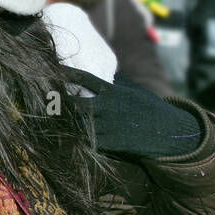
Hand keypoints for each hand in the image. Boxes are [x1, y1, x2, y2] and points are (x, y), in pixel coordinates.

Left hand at [61, 67, 202, 158]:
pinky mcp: (109, 144)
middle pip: (73, 102)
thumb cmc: (150, 108)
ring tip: (47, 116)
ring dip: (62, 120)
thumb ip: (115, 81)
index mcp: (113, 91)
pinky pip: (85, 140)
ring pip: (76, 123)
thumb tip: (99, 71)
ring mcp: (108, 127)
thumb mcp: (133, 89)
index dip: (64, 73)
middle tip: (43, 97)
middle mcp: (108, 108)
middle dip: (58, 101)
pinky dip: (73, 136)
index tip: (50, 69)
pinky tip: (63, 133)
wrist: (170, 133)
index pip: (82, 78)